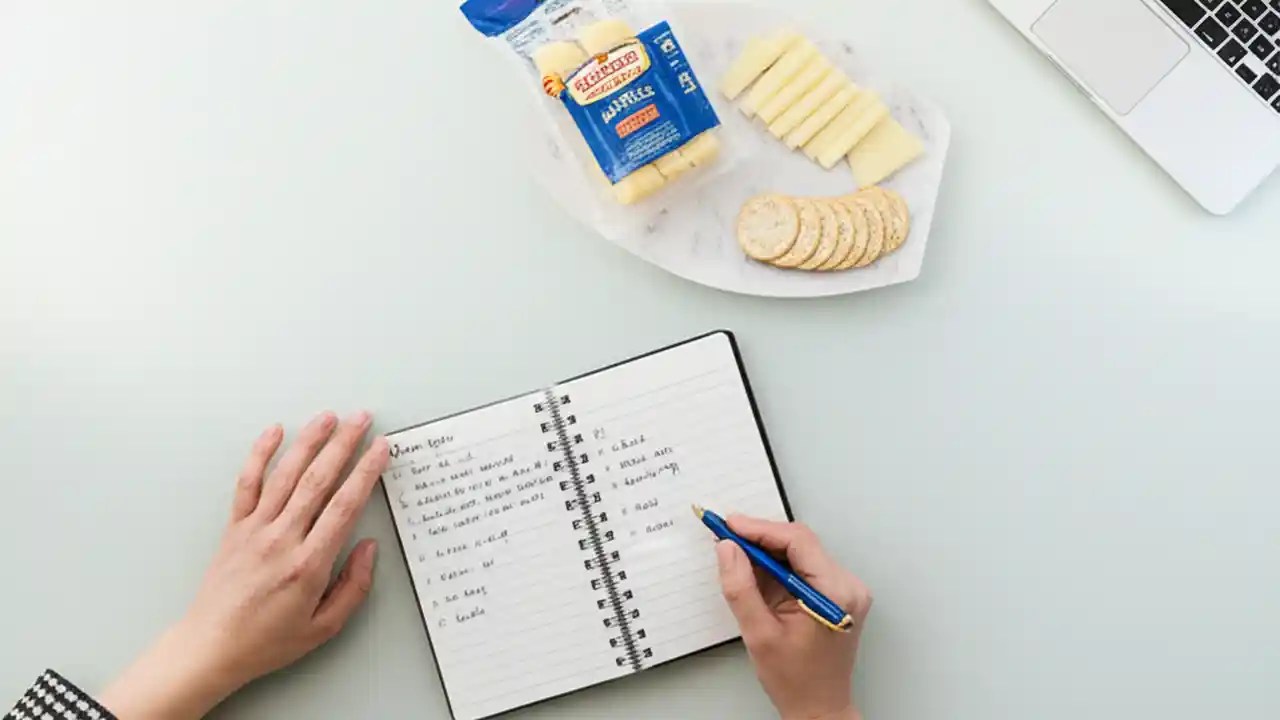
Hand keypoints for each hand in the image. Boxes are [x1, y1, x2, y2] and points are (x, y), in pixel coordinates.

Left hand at [99, 411, 389, 719]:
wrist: (211, 647)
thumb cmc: (267, 641)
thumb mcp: (324, 627)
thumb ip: (354, 587)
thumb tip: (369, 548)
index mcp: (308, 564)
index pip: (344, 506)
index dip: (366, 472)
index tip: (381, 449)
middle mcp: (281, 539)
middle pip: (318, 480)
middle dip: (343, 444)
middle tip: (362, 419)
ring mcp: (255, 530)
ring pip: (286, 475)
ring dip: (309, 441)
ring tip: (328, 417)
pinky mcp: (234, 528)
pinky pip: (247, 484)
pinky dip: (260, 454)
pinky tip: (274, 432)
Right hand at [716, 516, 871, 719]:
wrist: (819, 707)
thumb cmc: (797, 681)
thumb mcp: (759, 635)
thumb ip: (741, 588)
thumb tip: (728, 550)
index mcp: (835, 594)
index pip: (798, 542)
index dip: (759, 529)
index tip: (729, 525)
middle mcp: (847, 586)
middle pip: (800, 543)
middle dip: (760, 538)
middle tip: (725, 536)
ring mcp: (844, 589)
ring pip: (800, 551)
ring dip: (767, 550)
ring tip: (735, 554)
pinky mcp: (836, 593)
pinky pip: (803, 565)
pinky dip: (777, 564)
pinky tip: (755, 569)